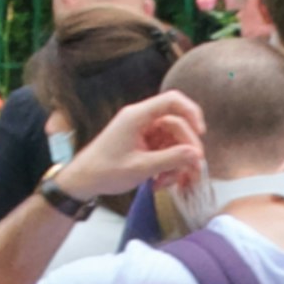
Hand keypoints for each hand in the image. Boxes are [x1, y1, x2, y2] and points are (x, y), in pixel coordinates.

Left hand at [46, 89, 205, 212]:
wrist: (83, 181)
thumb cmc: (105, 171)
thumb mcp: (141, 167)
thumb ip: (171, 158)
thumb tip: (197, 154)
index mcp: (137, 116)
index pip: (172, 101)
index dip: (191, 113)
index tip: (200, 133)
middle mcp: (141, 119)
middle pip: (177, 124)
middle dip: (186, 148)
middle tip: (192, 170)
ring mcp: (142, 132)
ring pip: (172, 140)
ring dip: (176, 161)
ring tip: (168, 182)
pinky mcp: (142, 144)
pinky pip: (164, 149)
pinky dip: (167, 165)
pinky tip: (160, 182)